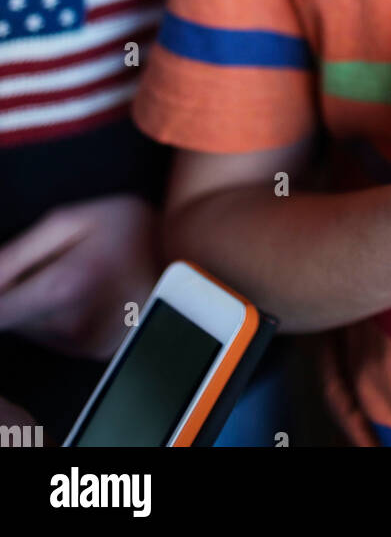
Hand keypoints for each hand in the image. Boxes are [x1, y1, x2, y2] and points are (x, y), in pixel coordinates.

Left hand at [0, 195, 161, 358]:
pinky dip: (63, 318)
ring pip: (36, 330)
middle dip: (21, 294)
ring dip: (42, 307)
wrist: (189, 253)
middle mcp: (75, 325)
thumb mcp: (73, 219)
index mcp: (66, 286)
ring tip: (78, 276)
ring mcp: (89, 344)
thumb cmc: (132, 229)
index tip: (7, 282)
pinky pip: (59, 338)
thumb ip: (20, 252)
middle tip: (55, 264)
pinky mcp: (99, 353)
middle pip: (15, 321)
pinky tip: (90, 293)